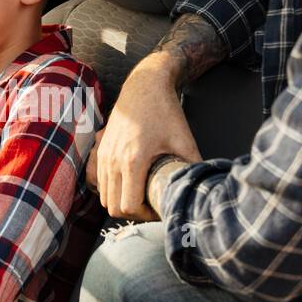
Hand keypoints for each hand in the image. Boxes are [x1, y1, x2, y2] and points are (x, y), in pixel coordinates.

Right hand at [90, 60, 201, 218]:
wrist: (144, 86)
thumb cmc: (165, 111)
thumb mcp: (184, 140)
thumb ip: (192, 167)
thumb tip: (201, 188)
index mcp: (134, 160)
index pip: (129, 207)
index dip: (145, 215)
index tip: (158, 207)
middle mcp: (113, 160)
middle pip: (114, 207)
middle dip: (133, 212)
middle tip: (152, 206)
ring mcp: (104, 156)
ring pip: (104, 197)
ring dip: (121, 201)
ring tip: (141, 196)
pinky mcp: (100, 151)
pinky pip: (99, 183)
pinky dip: (112, 190)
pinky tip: (129, 184)